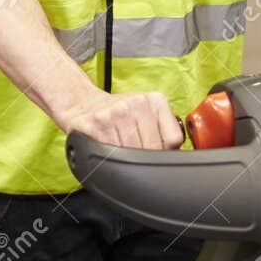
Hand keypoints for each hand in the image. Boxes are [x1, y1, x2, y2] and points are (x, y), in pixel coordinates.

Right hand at [58, 89, 184, 149]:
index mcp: (155, 100)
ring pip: (131, 154)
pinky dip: (109, 158)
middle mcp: (136, 103)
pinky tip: (106, 147)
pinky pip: (110, 154)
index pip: (172, 140)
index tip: (155, 152)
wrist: (83, 103)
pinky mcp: (95, 124)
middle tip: (134, 153)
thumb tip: (177, 156)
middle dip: (144, 159)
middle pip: (151, 149)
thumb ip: (166, 131)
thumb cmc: (120, 114)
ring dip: (125, 160)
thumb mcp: (148, 113)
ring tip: (119, 148)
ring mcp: (114, 113)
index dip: (164, 153)